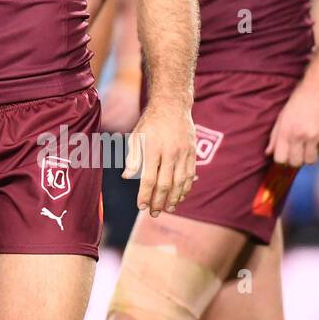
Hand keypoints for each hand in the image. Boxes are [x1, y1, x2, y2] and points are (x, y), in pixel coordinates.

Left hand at [125, 100, 195, 215]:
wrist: (172, 106)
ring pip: (180, 182)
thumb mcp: (136, 137)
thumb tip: (126, 176)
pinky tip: (180, 197)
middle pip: (165, 184)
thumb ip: (133, 157)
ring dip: (174, 199)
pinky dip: (185, 188)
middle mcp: (169, 152)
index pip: (149, 178)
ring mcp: (183, 153)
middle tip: (154, 213)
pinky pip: (190, 175)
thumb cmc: (150, 123)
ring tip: (168, 209)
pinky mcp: (192, 153)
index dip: (145, 195)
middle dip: (159, 201)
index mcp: (152, 148)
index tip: (141, 206)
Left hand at [266, 79, 318, 166]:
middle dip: (294, 160)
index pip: (280, 159)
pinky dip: (318, 149)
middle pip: (296, 163)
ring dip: (307, 157)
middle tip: (294, 153)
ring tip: (305, 148)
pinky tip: (315, 140)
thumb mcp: (282, 117)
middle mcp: (300, 135)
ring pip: (310, 160)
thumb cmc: (298, 101)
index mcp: (286, 131)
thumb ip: (275, 136)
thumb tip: (268, 153)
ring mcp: (315, 136)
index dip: (281, 160)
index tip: (283, 156)